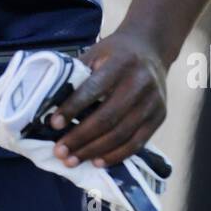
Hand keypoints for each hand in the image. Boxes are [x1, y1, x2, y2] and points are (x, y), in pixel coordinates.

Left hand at [48, 29, 166, 167]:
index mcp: (121, 63)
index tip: (53, 124)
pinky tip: (97, 161)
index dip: (72, 108)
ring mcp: (154, 101)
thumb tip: (50, 104)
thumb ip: (79, 75)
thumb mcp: (96, 53)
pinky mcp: (160, 116)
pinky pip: (137, 143)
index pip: (93, 89)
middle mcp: (141, 82)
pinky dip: (116, 156)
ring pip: (122, 134)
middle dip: (81, 138)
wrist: (152, 49)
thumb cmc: (115, 53)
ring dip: (94, 151)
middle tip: (60, 152)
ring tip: (72, 161)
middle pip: (108, 117)